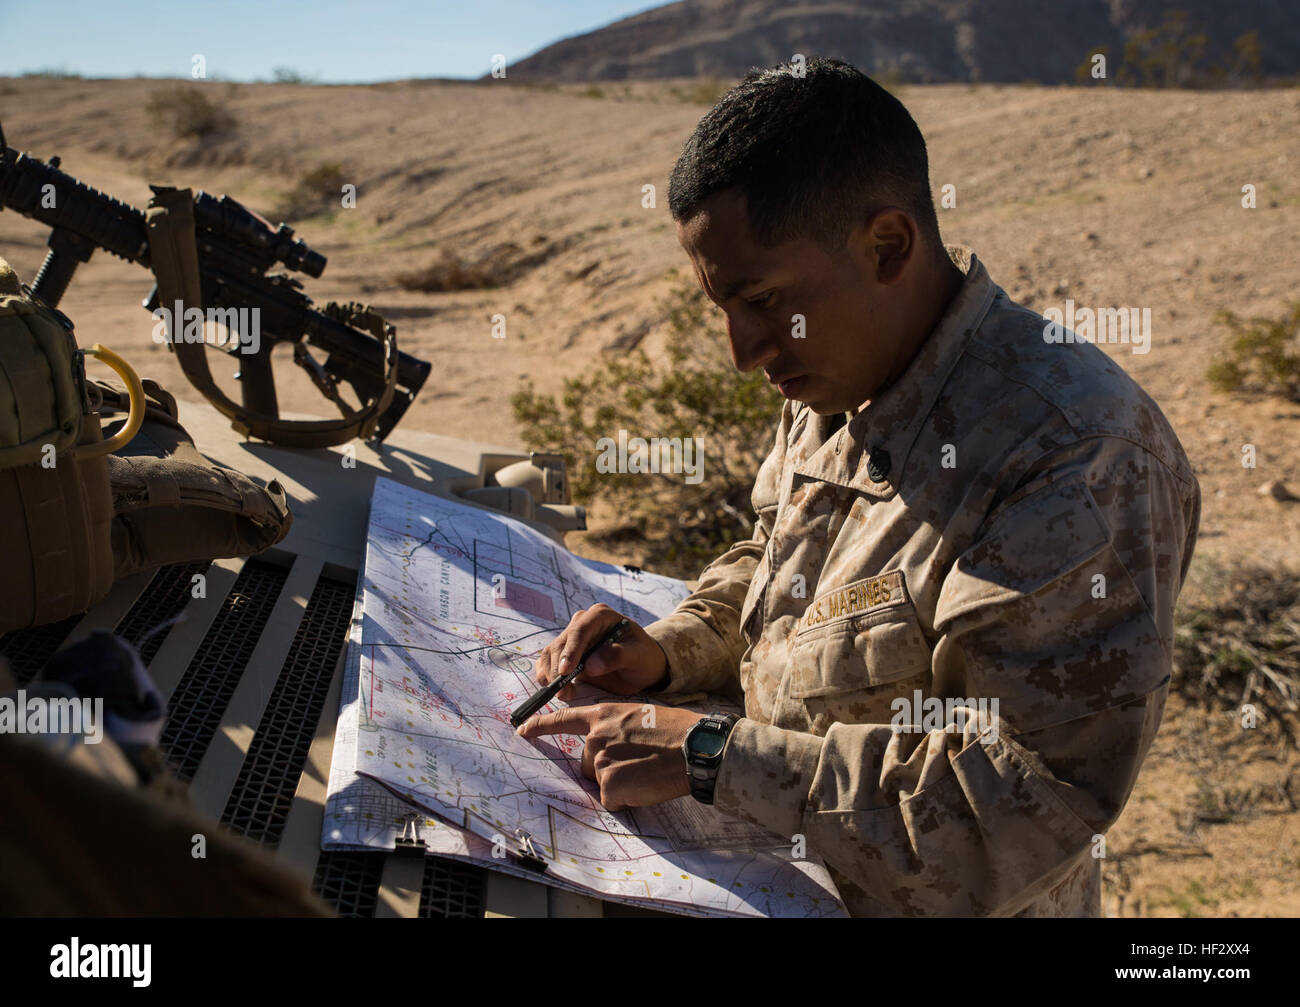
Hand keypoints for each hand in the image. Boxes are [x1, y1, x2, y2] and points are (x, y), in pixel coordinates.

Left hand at [516, 702, 704, 810]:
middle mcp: (596, 737)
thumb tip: (608, 750)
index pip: (564, 720)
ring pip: (601, 782)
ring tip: (645, 772)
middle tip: (639, 763)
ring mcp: (600, 761)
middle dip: (608, 769)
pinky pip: (612, 800)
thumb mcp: (640, 716)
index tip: (522, 730)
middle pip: (587, 763)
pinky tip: (645, 785)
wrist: (695, 748)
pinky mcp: (609, 785)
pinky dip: (628, 798)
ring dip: (620, 784)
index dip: (541, 725)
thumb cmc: (676, 731)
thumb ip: (616, 729)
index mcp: (604, 716)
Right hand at [533, 603, 667, 700]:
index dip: (570, 651)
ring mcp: (571, 639)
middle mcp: (582, 623)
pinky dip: (546, 676)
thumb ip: (616, 656)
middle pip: (560, 644)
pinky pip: (547, 663)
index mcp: (600, 616)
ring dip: (550, 675)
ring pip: (550, 654)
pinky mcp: (565, 655)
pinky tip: (556, 690)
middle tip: (564, 693)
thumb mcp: (638, 656)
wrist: (641, 667)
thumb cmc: (643, 657)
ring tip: (565, 694)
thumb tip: (590, 667)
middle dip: (558, 669)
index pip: (580, 630)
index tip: (566, 672)